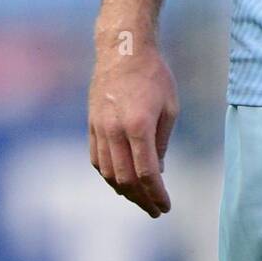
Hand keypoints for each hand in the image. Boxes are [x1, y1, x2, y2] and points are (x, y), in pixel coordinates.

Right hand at [88, 41, 177, 217]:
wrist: (123, 50)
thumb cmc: (154, 75)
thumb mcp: (170, 107)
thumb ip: (163, 142)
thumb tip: (158, 171)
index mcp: (138, 125)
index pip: (146, 172)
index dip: (156, 193)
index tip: (165, 206)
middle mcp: (114, 130)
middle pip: (125, 179)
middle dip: (141, 199)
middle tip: (154, 210)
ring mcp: (99, 128)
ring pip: (108, 172)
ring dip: (124, 191)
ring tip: (140, 199)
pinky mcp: (91, 125)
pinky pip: (97, 159)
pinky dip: (108, 175)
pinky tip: (121, 181)